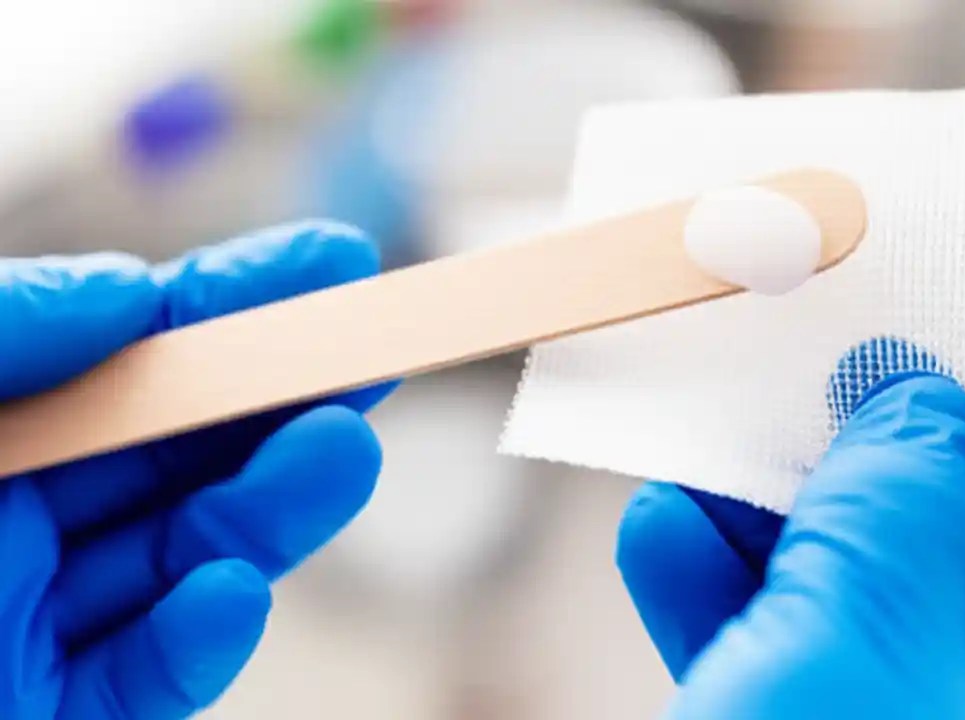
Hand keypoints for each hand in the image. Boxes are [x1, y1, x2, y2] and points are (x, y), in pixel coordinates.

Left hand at [0, 223, 394, 718]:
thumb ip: (7, 328)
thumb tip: (131, 290)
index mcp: (0, 430)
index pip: (133, 356)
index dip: (235, 301)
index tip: (337, 259)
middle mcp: (24, 518)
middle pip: (184, 451)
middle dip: (283, 402)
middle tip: (376, 358)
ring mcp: (42, 623)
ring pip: (190, 555)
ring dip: (274, 508)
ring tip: (345, 453)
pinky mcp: (60, 714)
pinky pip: (148, 681)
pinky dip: (202, 639)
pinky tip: (229, 595)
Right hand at [617, 249, 964, 717]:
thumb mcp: (850, 671)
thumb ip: (893, 519)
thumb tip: (916, 406)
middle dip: (894, 415)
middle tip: (835, 311)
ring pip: (875, 588)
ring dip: (777, 507)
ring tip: (707, 421)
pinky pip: (795, 662)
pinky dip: (727, 603)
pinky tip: (663, 537)